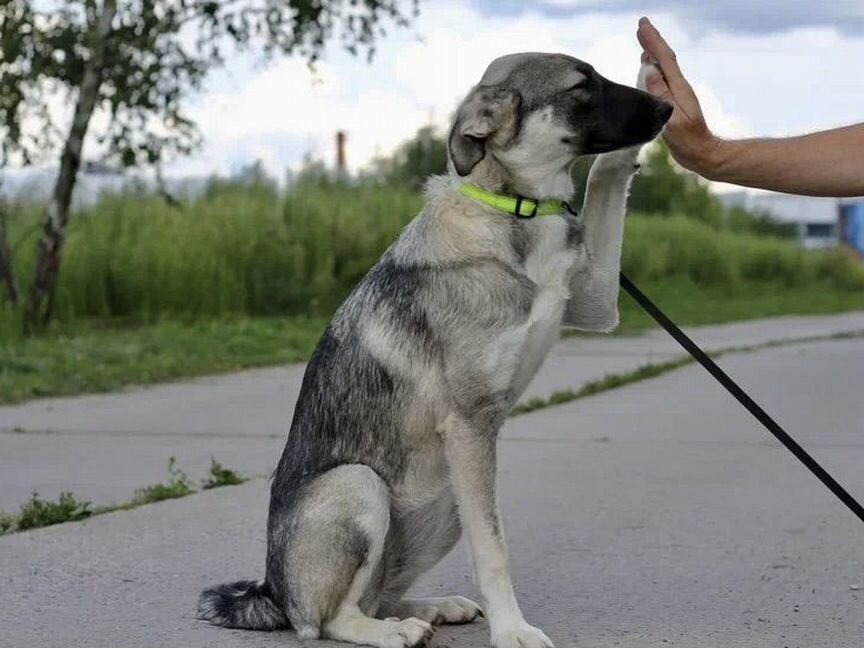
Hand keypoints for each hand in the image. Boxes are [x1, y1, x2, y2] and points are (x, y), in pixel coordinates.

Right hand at [636, 17, 722, 176]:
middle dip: (652, 41)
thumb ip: (662, 96)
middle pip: (664, 58)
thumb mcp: (674, 119)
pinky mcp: (673, 103)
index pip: (664, 59)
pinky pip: (661, 79)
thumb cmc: (688, 140)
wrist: (702, 154)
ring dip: (652, 53)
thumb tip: (650, 71)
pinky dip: (653, 69)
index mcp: (678, 88)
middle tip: (641, 25)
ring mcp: (676, 94)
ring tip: (643, 42)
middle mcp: (678, 87)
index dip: (653, 41)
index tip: (642, 25)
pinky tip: (648, 69)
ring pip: (662, 67)